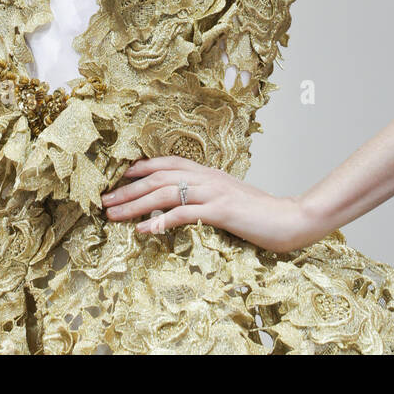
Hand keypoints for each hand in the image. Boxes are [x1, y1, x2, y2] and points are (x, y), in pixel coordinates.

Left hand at [100, 156, 317, 254]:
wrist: (289, 219)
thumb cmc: (258, 213)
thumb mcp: (228, 198)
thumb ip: (205, 197)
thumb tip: (182, 203)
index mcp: (207, 172)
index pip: (167, 163)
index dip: (140, 169)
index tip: (117, 178)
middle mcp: (207, 177)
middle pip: (158, 177)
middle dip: (128, 189)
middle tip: (104, 201)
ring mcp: (213, 192)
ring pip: (165, 193)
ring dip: (135, 204)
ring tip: (114, 215)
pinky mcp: (221, 210)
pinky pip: (184, 214)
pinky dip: (160, 221)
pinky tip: (143, 230)